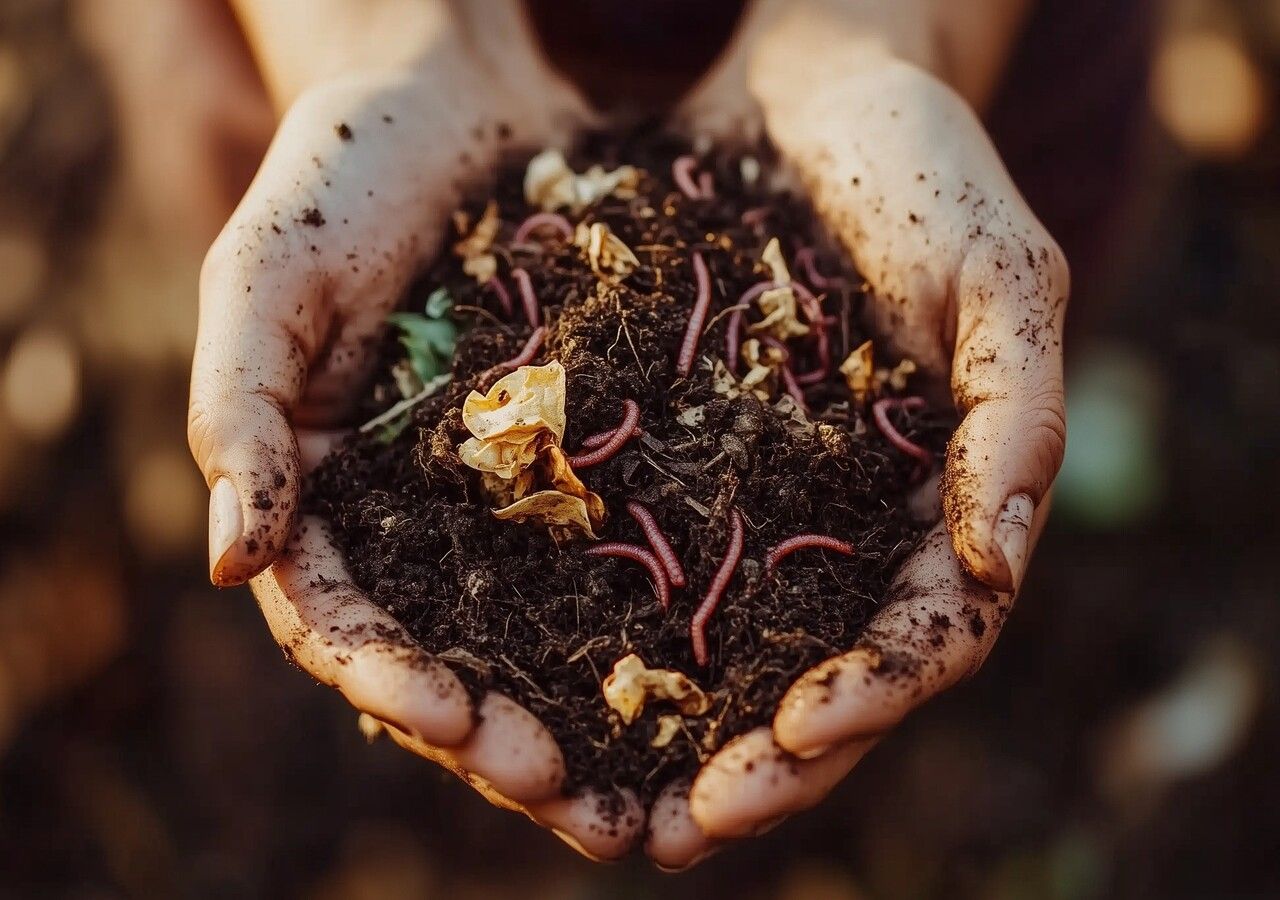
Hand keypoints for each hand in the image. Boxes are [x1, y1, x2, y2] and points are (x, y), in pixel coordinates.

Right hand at [187, 0, 640, 857]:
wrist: (474, 92)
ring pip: (548, 642)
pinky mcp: (612, 463)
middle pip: (452, 663)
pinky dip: (667, 632)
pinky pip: (636, 560)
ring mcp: (522, 502)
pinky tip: (725, 684)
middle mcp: (427, 523)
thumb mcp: (271, 271)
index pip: (345, 624)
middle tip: (565, 798)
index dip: (389, 681)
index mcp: (332, 500)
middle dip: (498, 741)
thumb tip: (229, 564)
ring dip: (589, 729)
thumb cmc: (353, 169)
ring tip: (642, 801)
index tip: (449, 718)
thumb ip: (237, 409)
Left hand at [649, 1, 1066, 866]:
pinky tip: (523, 679)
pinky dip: (585, 633)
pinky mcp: (663, 465)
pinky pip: (625, 562)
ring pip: (712, 652)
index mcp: (935, 507)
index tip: (792, 734)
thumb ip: (1018, 410)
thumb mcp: (996, 270)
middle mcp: (842, 531)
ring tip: (587, 803)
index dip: (867, 698)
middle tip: (676, 831)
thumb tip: (995, 558)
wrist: (806, 92)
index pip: (920, 641)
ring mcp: (752, 506)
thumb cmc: (920, 170)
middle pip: (810, 680)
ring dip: (659, 738)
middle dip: (756, 765)